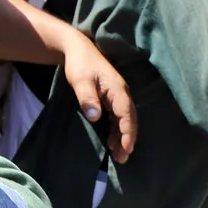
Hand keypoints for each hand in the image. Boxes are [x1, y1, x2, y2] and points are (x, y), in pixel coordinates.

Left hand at [54, 28, 136, 162]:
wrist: (78, 49)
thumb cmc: (79, 64)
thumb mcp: (80, 80)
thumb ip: (87, 98)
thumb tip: (95, 117)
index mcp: (117, 90)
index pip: (127, 115)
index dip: (127, 133)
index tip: (126, 149)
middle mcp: (122, 94)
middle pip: (129, 120)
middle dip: (127, 140)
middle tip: (122, 158)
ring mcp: (117, 96)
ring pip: (124, 120)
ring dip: (122, 137)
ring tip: (118, 155)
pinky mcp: (111, 98)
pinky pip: (117, 117)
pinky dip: (116, 130)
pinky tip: (112, 141)